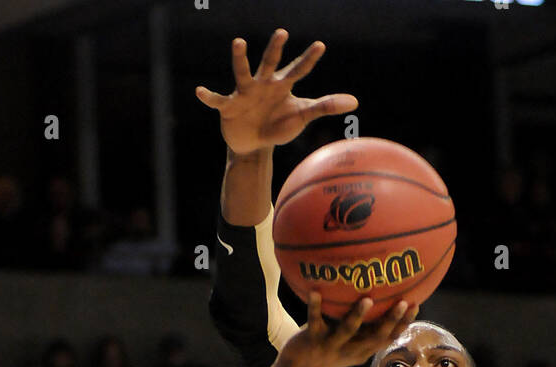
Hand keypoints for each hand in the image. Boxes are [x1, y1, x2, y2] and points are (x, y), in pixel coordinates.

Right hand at [196, 29, 356, 155]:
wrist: (254, 143)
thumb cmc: (279, 124)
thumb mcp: (302, 116)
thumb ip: (326, 106)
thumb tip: (356, 102)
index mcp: (282, 85)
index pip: (298, 70)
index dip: (309, 59)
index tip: (321, 46)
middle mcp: (263, 83)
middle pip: (271, 63)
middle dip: (276, 49)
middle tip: (283, 33)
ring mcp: (245, 93)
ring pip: (243, 72)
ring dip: (240, 58)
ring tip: (238, 42)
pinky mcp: (229, 106)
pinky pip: (217, 100)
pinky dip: (208, 96)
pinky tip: (199, 90)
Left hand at [282, 293, 418, 366]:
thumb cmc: (326, 347)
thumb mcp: (349, 340)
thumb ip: (362, 325)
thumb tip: (376, 295)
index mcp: (362, 349)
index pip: (388, 338)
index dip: (403, 324)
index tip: (417, 304)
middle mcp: (350, 349)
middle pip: (375, 337)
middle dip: (391, 320)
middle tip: (405, 302)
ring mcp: (332, 346)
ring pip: (348, 332)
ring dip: (358, 316)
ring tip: (367, 300)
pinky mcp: (312, 340)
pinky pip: (314, 321)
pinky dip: (314, 307)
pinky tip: (314, 291)